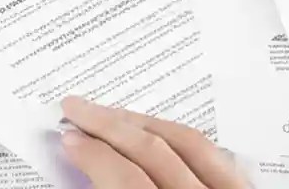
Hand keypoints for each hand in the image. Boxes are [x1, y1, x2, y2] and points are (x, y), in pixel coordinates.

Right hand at [60, 97, 248, 187]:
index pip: (125, 179)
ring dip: (145, 123)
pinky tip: (161, 134)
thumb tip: (84, 159)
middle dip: (110, 125)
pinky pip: (219, 155)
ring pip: (191, 144)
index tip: (70, 139)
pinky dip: (184, 139)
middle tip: (78, 109)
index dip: (92, 155)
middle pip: (155, 152)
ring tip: (114, 114)